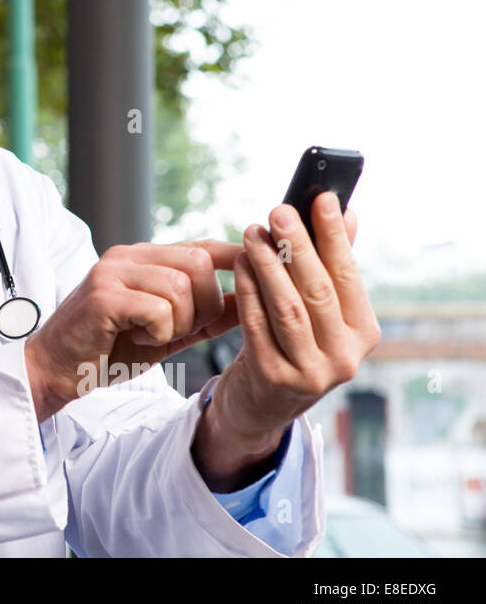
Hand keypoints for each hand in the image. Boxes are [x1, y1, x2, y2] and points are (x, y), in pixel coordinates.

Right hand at [24, 240, 244, 421]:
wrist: (56, 369)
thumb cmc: (107, 349)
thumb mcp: (165, 331)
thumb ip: (202, 316)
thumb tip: (246, 304)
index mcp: (142, 258)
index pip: (201, 246)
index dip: (234, 259)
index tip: (257, 274)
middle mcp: (128, 256)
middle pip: (198, 263)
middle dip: (204, 304)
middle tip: (181, 330)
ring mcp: (113, 272)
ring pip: (180, 286)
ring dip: (179, 323)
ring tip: (154, 336)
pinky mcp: (103, 296)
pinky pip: (157, 309)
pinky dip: (159, 332)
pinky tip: (139, 339)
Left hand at [211, 192, 379, 450]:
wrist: (262, 404)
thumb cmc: (293, 343)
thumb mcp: (321, 311)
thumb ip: (333, 265)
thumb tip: (346, 212)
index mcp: (364, 333)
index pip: (349, 275)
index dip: (335, 236)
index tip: (323, 198)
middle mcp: (345, 356)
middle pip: (319, 290)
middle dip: (298, 246)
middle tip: (279, 211)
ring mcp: (310, 371)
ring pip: (287, 307)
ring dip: (268, 265)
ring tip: (254, 233)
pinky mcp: (273, 376)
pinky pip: (256, 324)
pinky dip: (247, 290)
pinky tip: (240, 263)